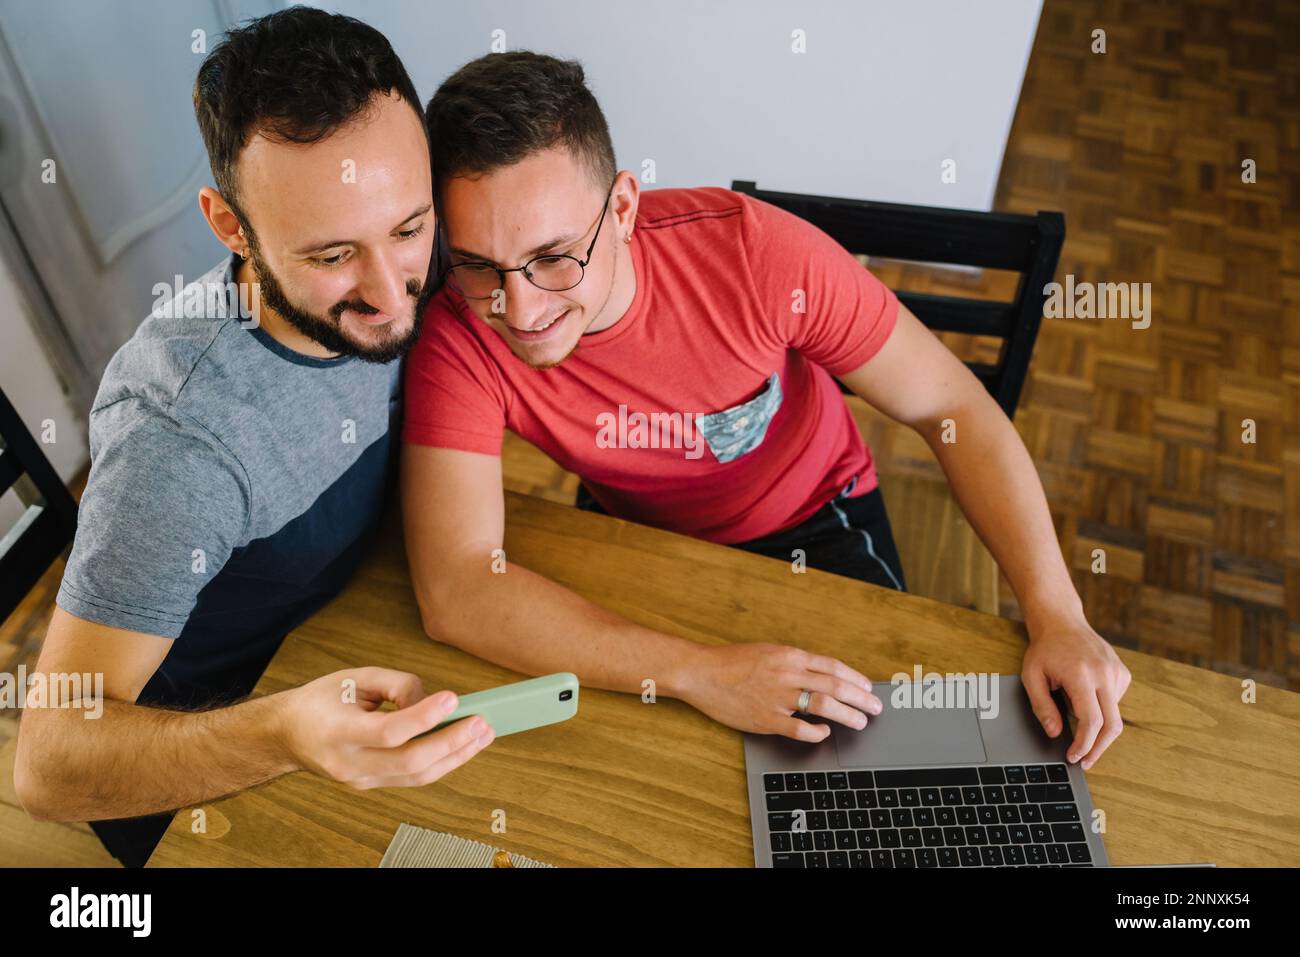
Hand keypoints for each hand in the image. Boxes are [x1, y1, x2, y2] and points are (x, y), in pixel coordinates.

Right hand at [276, 666, 493, 788]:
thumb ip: (395, 684)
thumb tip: (432, 700)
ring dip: (456, 756)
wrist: (288, 735)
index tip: (453, 698)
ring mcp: (360, 779)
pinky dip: (442, 762)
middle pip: (409, 762)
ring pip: (417, 776)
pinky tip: (463, 746)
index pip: (388, 732)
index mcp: (336, 731)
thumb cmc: (321, 701)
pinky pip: (412, 778)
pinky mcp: (370, 785)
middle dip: (451, 742)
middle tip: (480, 722)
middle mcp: (348, 762)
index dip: (423, 717)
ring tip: (483, 735)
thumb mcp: (352, 677)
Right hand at [683, 644, 880, 740]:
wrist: (701, 673)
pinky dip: (816, 732)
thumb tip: (820, 675)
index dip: (854, 677)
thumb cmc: (731, 662)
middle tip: (875, 707)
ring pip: (823, 705)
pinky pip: (799, 729)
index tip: (867, 687)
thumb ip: (794, 663)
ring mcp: (778, 697)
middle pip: (835, 686)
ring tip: (860, 722)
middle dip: (860, 698)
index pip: (832, 666)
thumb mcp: (768, 652)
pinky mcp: (766, 718)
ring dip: (847, 714)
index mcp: (789, 656)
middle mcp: (788, 674)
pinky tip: (824, 733)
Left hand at [1021, 614, 1130, 769]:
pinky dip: (1101, 708)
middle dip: (1099, 749)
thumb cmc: (1044, 649)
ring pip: (1114, 715)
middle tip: (1085, 762)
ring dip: (1096, 724)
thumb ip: (1042, 706)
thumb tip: (1055, 733)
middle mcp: (1105, 674)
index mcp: (1082, 676)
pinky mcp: (1123, 673)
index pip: (1091, 721)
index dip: (1084, 745)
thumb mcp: (1031, 676)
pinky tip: (1084, 693)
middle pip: (1112, 725)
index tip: (1075, 758)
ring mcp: (1117, 673)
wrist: (1062, 621)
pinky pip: (1115, 702)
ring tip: (1073, 710)